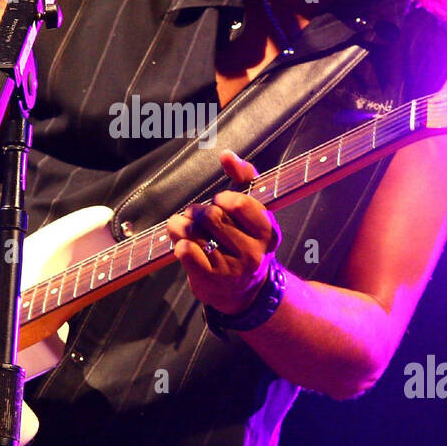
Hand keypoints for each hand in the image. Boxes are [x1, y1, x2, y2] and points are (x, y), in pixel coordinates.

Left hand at [166, 150, 282, 315]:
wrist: (245, 291)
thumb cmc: (246, 240)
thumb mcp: (253, 210)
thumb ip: (244, 178)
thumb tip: (226, 154)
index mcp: (268, 233)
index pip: (240, 203)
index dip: (223, 199)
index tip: (220, 203)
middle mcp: (253, 253)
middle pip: (212, 216)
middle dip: (199, 212)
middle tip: (198, 216)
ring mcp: (230, 269)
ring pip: (194, 232)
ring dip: (183, 225)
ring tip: (186, 228)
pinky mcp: (209, 281)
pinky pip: (184, 250)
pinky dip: (178, 242)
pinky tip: (182, 243)